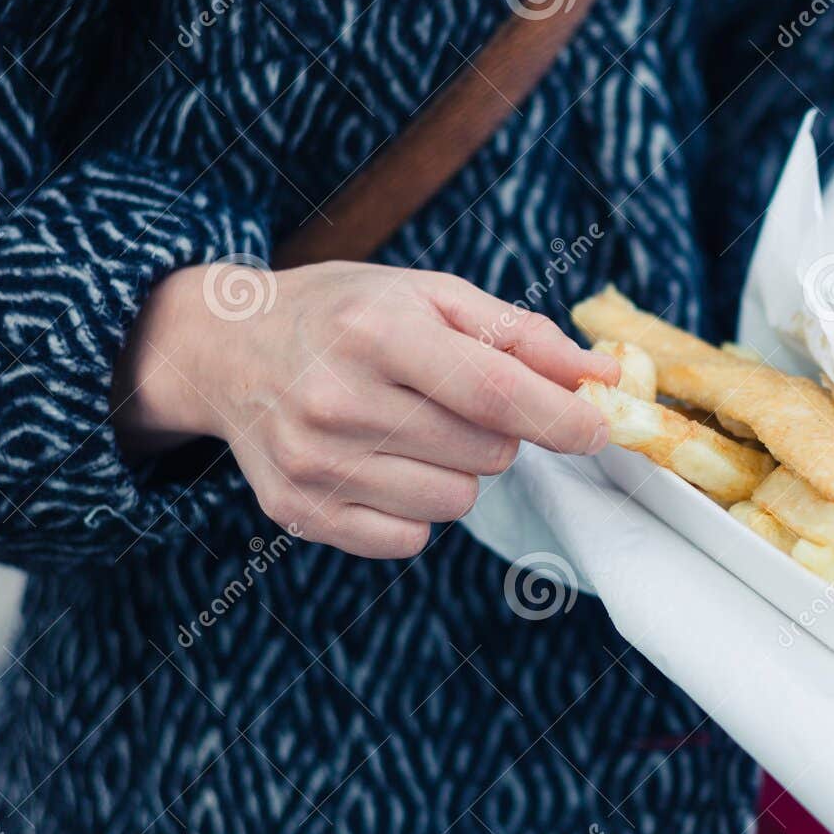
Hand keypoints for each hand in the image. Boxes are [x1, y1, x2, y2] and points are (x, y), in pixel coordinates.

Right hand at [113, 261, 618, 558]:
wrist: (228, 348)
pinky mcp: (299, 512)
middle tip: (450, 398)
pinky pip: (410, 539)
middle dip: (497, 430)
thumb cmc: (346, 315)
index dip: (562, 417)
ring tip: (409, 427)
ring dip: (457, 469)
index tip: (597, 427)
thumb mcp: (430, 295)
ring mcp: (315, 462)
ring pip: (456, 500)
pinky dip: (413, 509)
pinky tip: (379, 462)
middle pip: (487, 452)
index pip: (496, 393)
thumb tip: (605, 377)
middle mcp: (337, 399)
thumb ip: (522, 336)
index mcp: (376, 332)